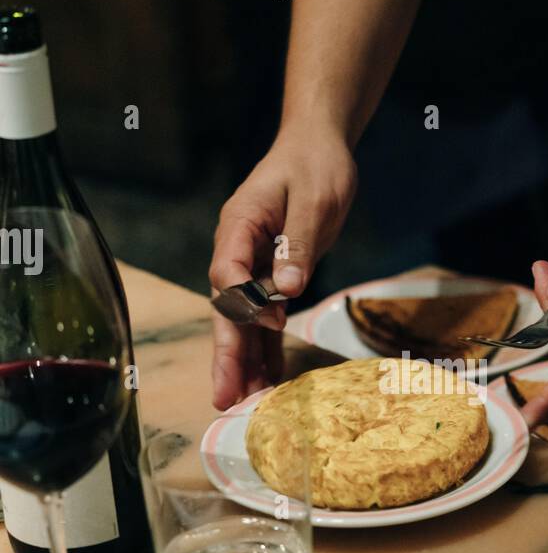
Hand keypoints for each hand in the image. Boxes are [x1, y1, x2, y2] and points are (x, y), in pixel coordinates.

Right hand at [209, 126, 356, 408]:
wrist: (318, 147)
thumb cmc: (315, 166)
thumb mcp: (314, 200)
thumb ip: (298, 243)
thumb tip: (287, 288)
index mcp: (239, 226)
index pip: (228, 272)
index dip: (244, 303)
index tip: (272, 322)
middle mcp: (238, 250)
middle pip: (227, 310)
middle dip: (227, 355)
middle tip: (224, 398)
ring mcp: (252, 265)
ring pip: (243, 321)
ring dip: (245, 362)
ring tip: (245, 405)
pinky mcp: (272, 274)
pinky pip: (264, 318)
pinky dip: (267, 349)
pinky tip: (269, 382)